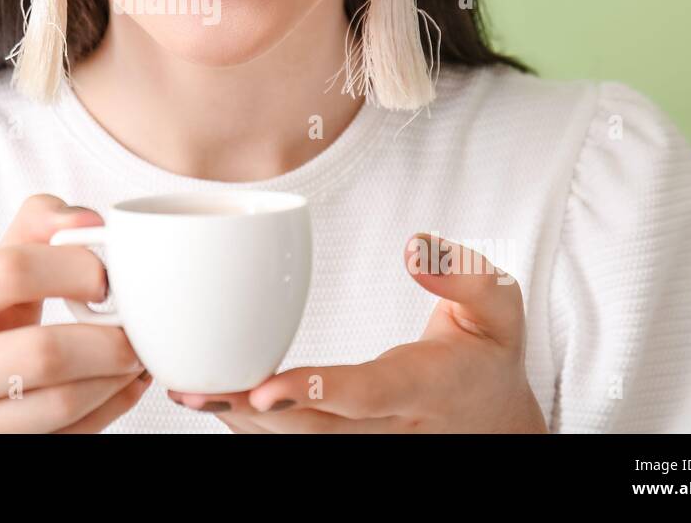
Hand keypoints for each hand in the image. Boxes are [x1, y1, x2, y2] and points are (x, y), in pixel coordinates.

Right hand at [0, 194, 149, 431]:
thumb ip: (32, 231)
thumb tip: (89, 222)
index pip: (6, 273)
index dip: (73, 267)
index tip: (105, 275)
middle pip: (40, 352)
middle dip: (106, 336)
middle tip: (134, 325)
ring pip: (59, 404)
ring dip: (115, 376)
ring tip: (133, 353)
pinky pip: (68, 438)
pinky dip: (109, 409)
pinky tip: (121, 385)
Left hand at [166, 232, 546, 432]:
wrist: (498, 422)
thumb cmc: (488, 354)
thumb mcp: (501, 307)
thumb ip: (465, 274)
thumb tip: (416, 247)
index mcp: (429, 388)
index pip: (371, 395)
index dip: (319, 392)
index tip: (267, 387)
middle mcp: (394, 427)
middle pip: (319, 431)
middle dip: (255, 413)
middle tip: (198, 390)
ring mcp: (370, 444)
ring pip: (301, 444)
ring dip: (242, 421)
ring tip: (189, 392)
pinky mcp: (350, 444)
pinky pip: (295, 441)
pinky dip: (252, 423)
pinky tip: (212, 399)